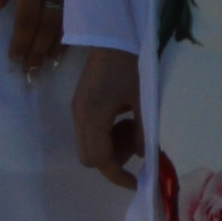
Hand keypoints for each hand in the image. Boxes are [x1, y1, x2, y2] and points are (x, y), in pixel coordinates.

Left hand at [0, 0, 70, 70]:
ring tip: (46, 68)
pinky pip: (80, 11)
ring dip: (55, 48)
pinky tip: (66, 47)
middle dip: (38, 52)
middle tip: (30, 76)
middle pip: (48, 25)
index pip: (27, 16)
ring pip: (67, 21)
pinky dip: (72, 32)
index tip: (14, 61)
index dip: (21, 41)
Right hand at [71, 47, 142, 187]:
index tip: (137, 183)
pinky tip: (123, 118)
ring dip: (110, 147)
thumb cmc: (129, 66)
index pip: (100, 159)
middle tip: (134, 145)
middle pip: (89, 157)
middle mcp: (79, 117)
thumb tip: (143, 156)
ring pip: (88, 145)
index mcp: (93, 116)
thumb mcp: (142, 100)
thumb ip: (142, 131)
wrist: (111, 37)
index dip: (118, 175)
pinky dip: (106, 135)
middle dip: (112, 161)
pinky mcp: (81, 105)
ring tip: (131, 127)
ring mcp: (77, 111)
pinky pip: (90, 131)